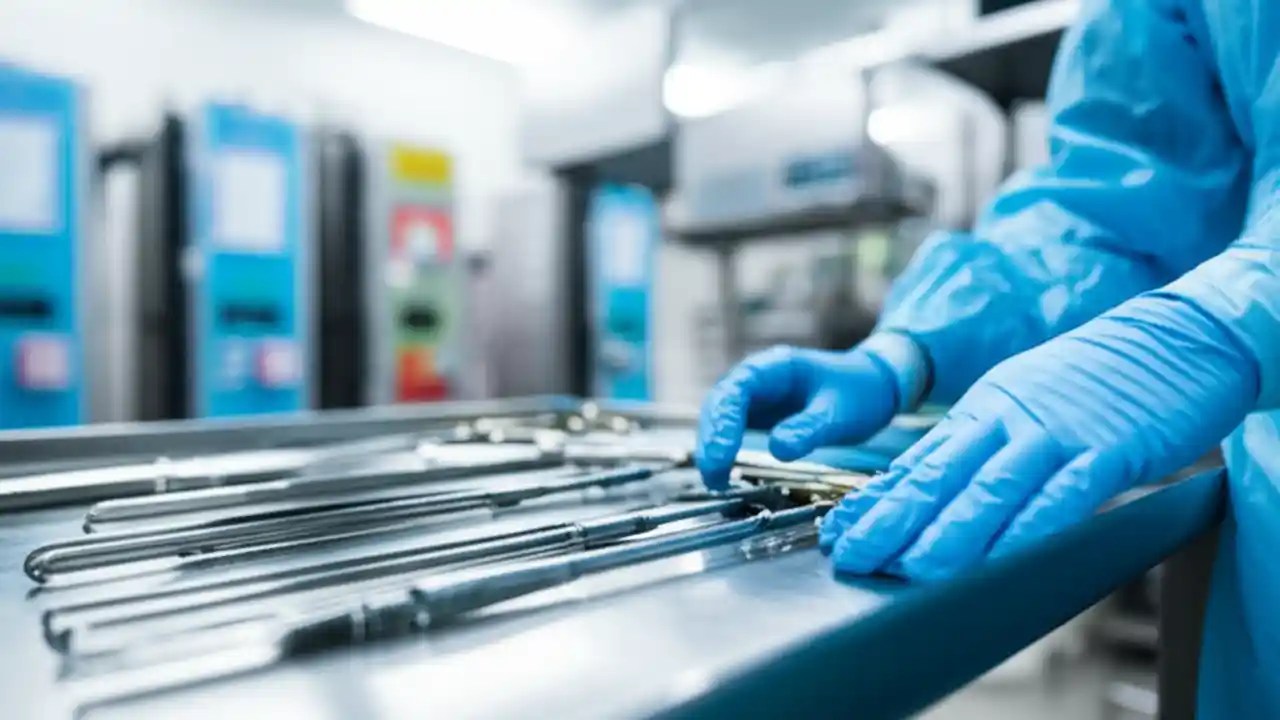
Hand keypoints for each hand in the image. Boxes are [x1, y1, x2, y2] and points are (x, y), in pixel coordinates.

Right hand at [696, 344, 901, 488]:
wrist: (875, 386)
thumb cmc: (860, 392)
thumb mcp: (840, 412)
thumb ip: (810, 428)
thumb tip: (778, 450)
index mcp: (774, 368)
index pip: (735, 390)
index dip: (722, 423)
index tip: (721, 456)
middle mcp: (757, 379)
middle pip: (719, 405)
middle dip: (712, 440)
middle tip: (713, 477)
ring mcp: (756, 397)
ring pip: (720, 419)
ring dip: (713, 448)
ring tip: (715, 482)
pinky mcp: (759, 416)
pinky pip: (733, 431)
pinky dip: (726, 451)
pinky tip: (725, 476)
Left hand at [820, 294, 1256, 579]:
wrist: (1181, 333)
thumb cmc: (1103, 379)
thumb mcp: (1028, 402)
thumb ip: (988, 446)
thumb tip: (941, 494)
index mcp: (987, 408)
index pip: (921, 461)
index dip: (878, 500)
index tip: (839, 533)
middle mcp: (1010, 418)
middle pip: (941, 474)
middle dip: (891, 519)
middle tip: (851, 555)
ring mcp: (1058, 432)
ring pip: (992, 487)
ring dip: (949, 530)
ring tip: (910, 567)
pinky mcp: (1109, 448)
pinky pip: (1063, 493)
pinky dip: (1029, 526)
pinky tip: (1002, 556)